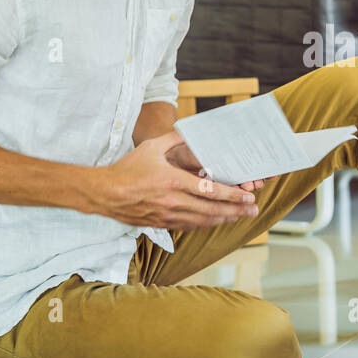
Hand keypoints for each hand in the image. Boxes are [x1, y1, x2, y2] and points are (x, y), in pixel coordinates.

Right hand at [91, 131, 260, 229]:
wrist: (104, 193)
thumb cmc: (128, 168)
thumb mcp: (151, 147)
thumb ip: (175, 139)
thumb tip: (192, 130)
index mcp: (172, 181)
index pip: (209, 190)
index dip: (232, 195)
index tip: (247, 195)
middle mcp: (173, 201)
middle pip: (211, 209)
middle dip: (235, 210)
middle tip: (253, 209)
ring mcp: (167, 215)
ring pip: (203, 221)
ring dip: (224, 219)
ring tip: (240, 216)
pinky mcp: (162, 223)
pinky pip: (189, 226)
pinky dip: (206, 224)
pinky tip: (216, 221)